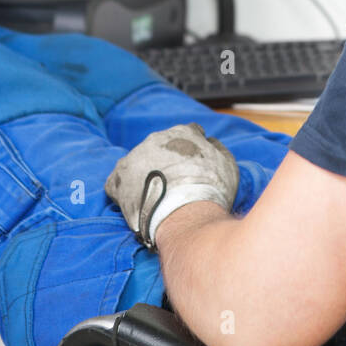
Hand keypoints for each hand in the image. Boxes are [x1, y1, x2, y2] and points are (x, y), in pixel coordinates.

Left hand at [105, 123, 238, 250]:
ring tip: (155, 198)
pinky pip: (117, 183)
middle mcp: (157, 138)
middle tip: (174, 184)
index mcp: (185, 132)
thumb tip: (210, 142)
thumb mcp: (228, 164)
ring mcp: (135, 157)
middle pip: (160, 146)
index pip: (187, 132)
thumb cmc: (210, 190)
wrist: (186, 213)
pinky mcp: (119, 179)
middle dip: (165, 162)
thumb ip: (218, 148)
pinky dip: (124, 193)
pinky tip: (135, 205)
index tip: (193, 163)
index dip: (191, 148)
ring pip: (138, 164)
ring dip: (144, 176)